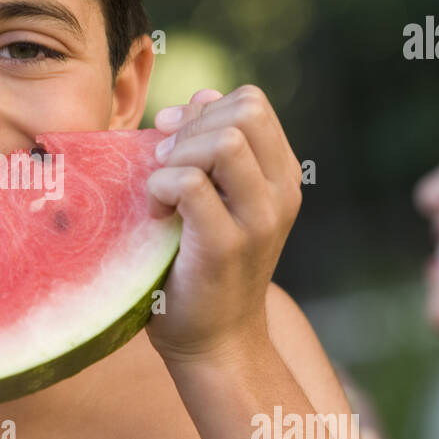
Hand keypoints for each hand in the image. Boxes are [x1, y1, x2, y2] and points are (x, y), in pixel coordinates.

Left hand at [144, 86, 302, 365]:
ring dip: (178, 157)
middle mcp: (281, 194)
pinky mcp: (225, 246)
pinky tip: (156, 213)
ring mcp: (259, 221)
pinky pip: (189, 184)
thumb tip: (199, 98)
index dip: (205, 109)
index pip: (251, 103)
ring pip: (224, 142)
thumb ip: (210, 147)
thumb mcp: (216, 198)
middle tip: (166, 166)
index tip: (173, 140)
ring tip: (162, 191)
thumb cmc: (201, 265)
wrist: (214, 341)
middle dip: (192, 128)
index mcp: (281, 176)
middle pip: (243, 111)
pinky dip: (160, 187)